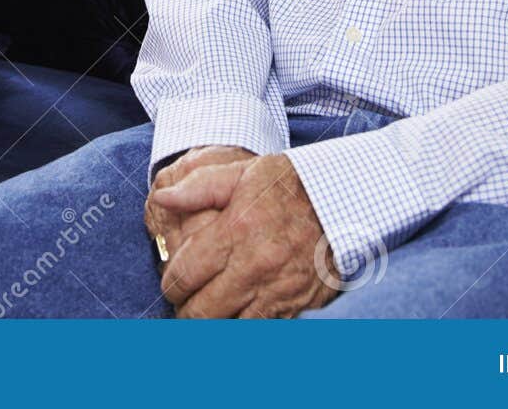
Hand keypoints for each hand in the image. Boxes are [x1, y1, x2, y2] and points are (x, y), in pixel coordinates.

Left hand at [149, 152, 339, 318]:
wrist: (344, 200)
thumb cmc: (289, 185)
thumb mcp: (243, 173)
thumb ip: (200, 187)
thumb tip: (163, 199)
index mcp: (235, 231)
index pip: (184, 275)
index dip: (171, 285)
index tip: (173, 284)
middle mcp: (254, 266)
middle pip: (202, 312)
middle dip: (187, 313)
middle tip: (186, 307)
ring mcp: (278, 292)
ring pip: (230, 331)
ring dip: (215, 328)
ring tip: (210, 317)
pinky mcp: (299, 307)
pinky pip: (264, 334)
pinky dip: (247, 332)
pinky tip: (239, 321)